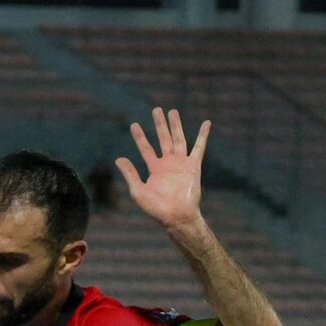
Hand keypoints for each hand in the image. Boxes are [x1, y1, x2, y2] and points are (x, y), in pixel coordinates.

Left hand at [117, 108, 207, 230]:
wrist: (176, 215)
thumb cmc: (157, 208)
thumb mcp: (138, 191)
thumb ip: (130, 174)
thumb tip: (119, 158)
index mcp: (155, 169)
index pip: (146, 148)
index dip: (140, 137)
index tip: (134, 124)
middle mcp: (168, 163)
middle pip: (163, 139)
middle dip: (159, 125)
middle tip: (156, 110)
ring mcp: (181, 163)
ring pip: (178, 139)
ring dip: (175, 125)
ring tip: (172, 111)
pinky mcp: (193, 165)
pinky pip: (199, 147)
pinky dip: (203, 135)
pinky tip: (206, 123)